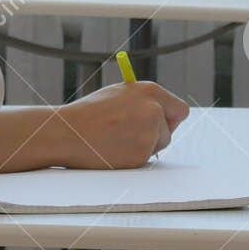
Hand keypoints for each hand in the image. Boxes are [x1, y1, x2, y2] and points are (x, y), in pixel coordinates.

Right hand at [52, 80, 189, 168]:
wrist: (69, 132)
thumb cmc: (89, 113)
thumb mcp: (118, 94)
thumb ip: (142, 101)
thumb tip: (161, 114)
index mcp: (149, 91)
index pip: (179, 109)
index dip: (170, 117)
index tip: (162, 123)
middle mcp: (154, 110)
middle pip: (170, 130)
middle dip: (156, 134)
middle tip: (132, 134)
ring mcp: (149, 133)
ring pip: (158, 145)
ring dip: (143, 145)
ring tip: (116, 139)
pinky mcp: (142, 154)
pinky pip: (144, 158)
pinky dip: (132, 156)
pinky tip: (113, 148)